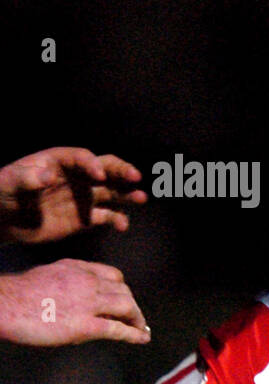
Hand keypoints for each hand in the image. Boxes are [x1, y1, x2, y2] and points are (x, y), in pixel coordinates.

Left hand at [0, 147, 146, 243]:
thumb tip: (47, 175)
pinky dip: (117, 220)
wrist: (2, 221)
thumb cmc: (2, 194)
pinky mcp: (85, 218)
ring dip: (127, 194)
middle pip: (105, 168)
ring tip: (140, 198)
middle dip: (121, 171)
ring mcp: (83, 197)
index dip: (92, 164)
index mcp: (59, 162)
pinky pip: (107, 216)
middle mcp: (76, 176)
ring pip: (112, 191)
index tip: (99, 175)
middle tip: (135, 177)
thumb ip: (27, 178)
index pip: (82, 158)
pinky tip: (122, 225)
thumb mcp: (8, 183)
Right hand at [0, 259, 149, 344]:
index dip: (122, 288)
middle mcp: (87, 282)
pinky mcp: (85, 325)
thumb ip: (68, 281)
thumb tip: (77, 294)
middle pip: (123, 290)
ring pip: (126, 306)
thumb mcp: (47, 275)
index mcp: (77, 269)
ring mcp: (88, 303)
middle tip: (135, 316)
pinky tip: (142, 338)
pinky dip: (134, 334)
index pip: (111, 275)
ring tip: (141, 327)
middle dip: (132, 304)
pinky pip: (118, 329)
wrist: (3, 304)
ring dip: (137, 318)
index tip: (124, 297)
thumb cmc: (17, 294)